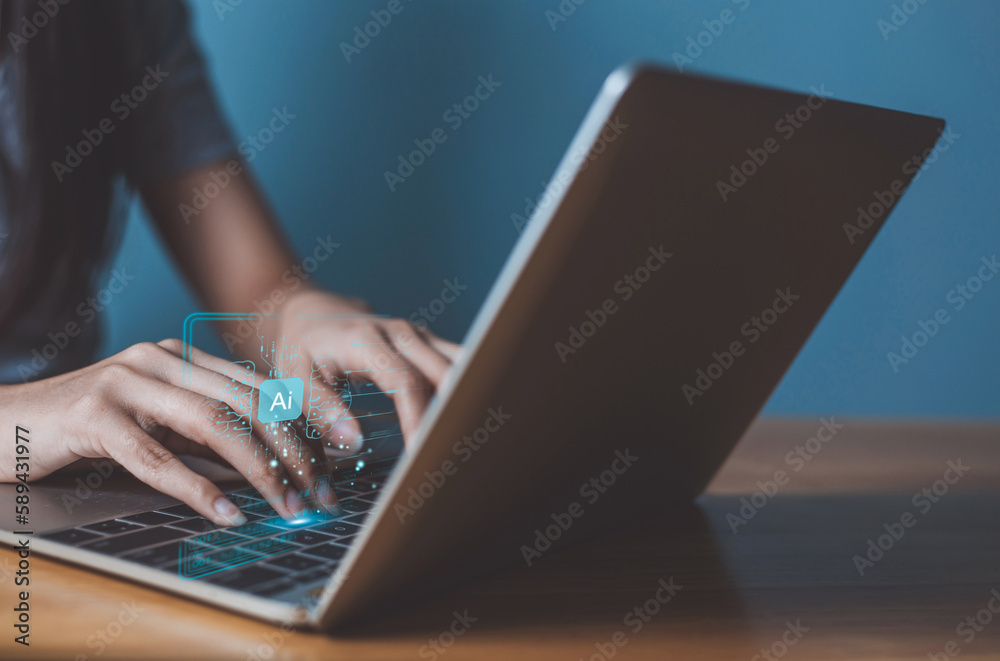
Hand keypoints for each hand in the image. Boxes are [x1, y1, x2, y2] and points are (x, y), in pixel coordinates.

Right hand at [0, 340, 338, 525]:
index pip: (259, 387)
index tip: (336, 462)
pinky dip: (198, 488)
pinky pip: (157, 456)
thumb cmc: (85, 429)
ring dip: (261, 470)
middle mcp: (159, 359)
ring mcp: (126, 383)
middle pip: (247, 402)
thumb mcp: (153, 421)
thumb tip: (269, 467)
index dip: (303, 425)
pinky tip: (228, 513)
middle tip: (323, 493)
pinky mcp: (93, 417)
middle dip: (294, 451)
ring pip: (213, 424)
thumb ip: (201, 433)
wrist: (2, 423)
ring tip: (290, 505)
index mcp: (181, 357)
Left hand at [274, 289, 461, 445]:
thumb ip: (322, 410)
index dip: (418, 420)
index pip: (406, 383)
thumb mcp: (295, 379)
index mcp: (367, 340)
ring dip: (468, 398)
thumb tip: (354, 441)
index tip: (420, 456)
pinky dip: (465, 391)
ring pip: (462, 364)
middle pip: (446, 372)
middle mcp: (402, 333)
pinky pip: (458, 365)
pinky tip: (466, 421)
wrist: (310, 312)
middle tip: (453, 456)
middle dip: (453, 413)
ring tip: (468, 440)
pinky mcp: (429, 344)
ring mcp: (420, 337)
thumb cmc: (301, 349)